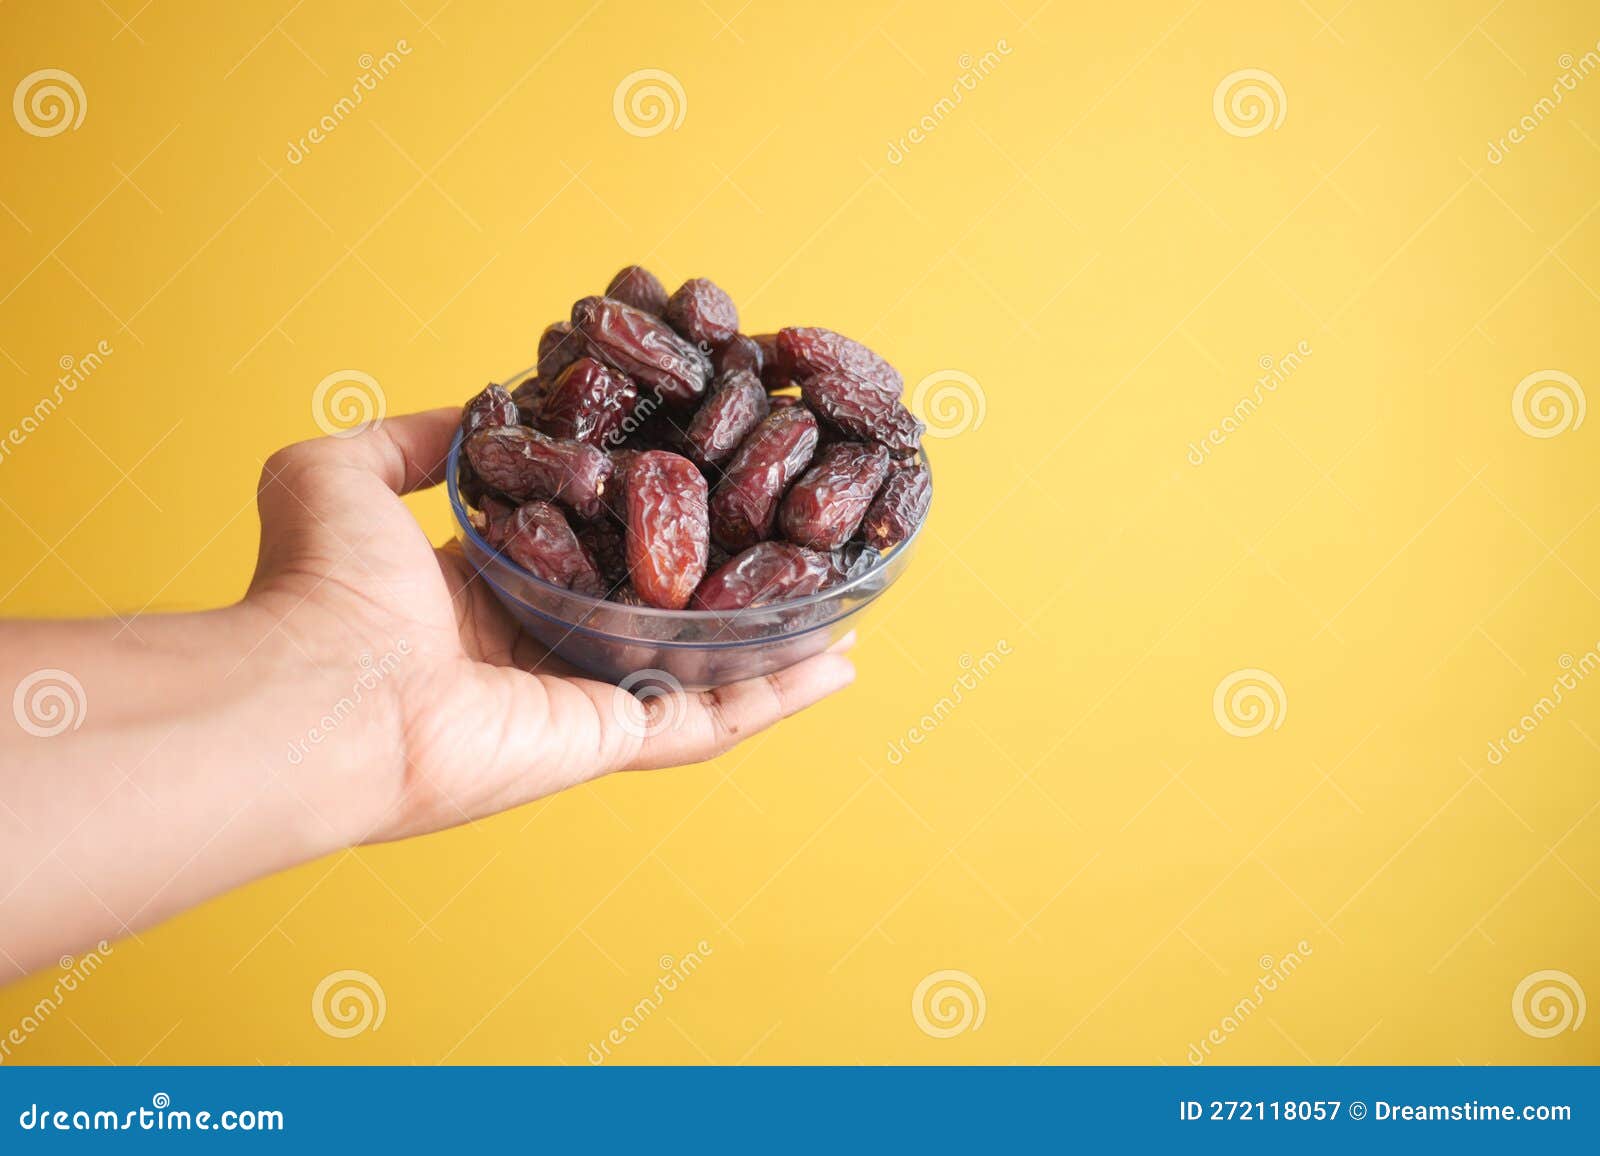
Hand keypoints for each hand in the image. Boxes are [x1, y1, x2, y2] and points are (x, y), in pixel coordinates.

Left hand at [246, 408, 855, 843]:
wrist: (320, 690)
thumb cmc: (319, 587)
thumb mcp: (341, 473)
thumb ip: (410, 440)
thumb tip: (479, 409)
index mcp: (483, 596)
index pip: (581, 553)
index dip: (637, 517)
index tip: (688, 477)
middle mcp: (540, 652)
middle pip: (652, 613)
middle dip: (719, 582)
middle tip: (778, 539)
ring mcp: (581, 703)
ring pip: (700, 671)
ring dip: (769, 641)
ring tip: (832, 602)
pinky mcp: (611, 740)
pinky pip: (710, 721)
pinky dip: (776, 697)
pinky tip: (834, 664)